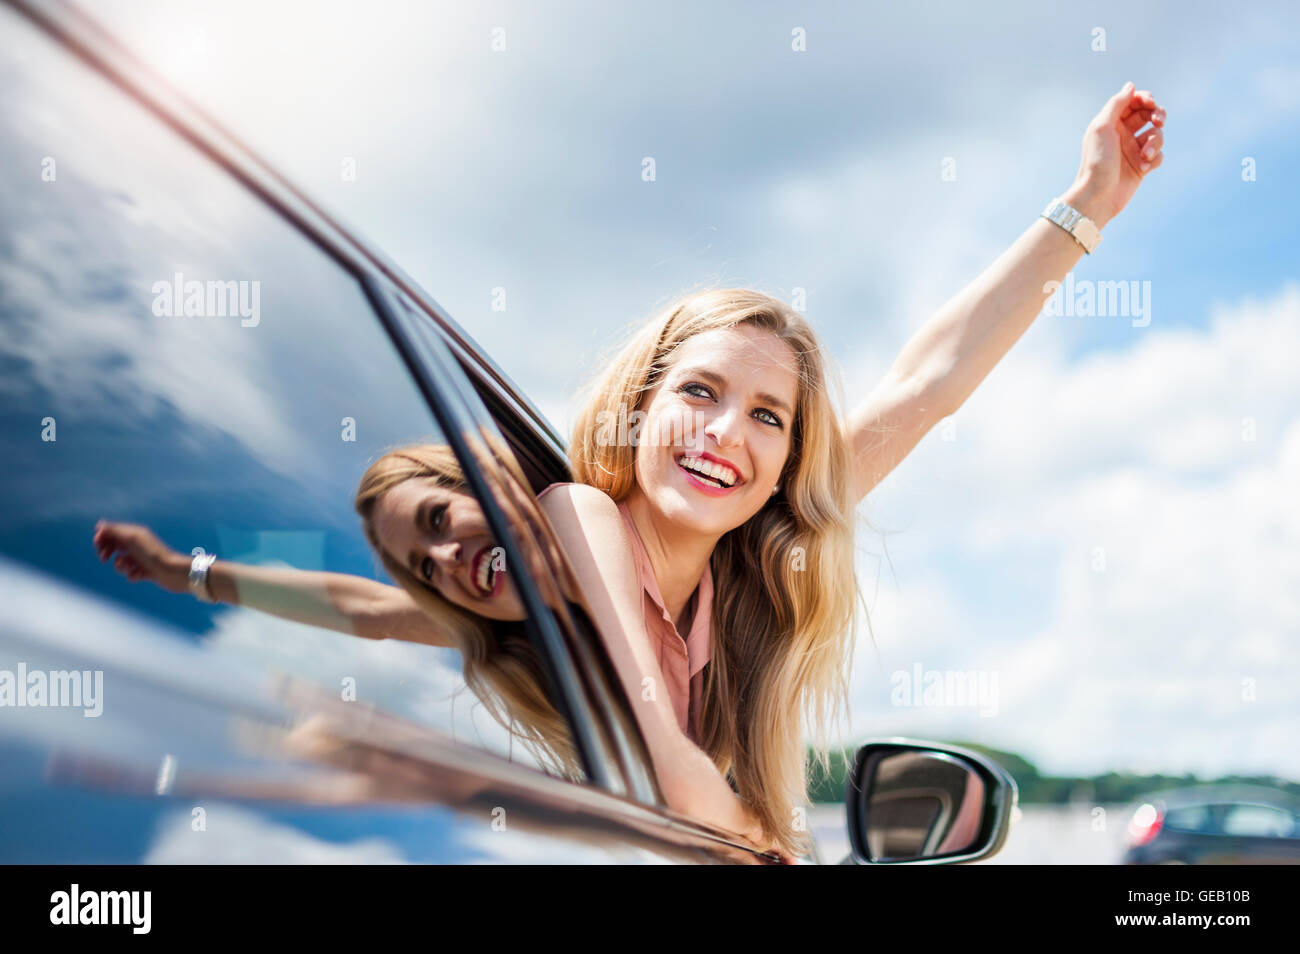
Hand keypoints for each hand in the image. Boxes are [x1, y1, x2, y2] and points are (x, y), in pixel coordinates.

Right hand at [92, 520, 190, 593]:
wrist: (172, 572)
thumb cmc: (152, 553)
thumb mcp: (132, 539)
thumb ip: (114, 531)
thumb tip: (99, 525)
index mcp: (136, 533)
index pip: (113, 532)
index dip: (103, 537)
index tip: (98, 544)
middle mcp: (138, 544)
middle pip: (114, 546)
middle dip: (107, 552)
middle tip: (105, 558)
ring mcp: (141, 558)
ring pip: (120, 562)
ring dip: (121, 566)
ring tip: (130, 567)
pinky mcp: (145, 571)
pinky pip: (130, 574)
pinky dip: (132, 575)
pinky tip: (141, 575)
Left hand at [1064, 81, 1165, 229]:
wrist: (1098, 196)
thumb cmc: (1096, 161)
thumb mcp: (1102, 127)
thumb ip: (1116, 104)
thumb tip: (1131, 86)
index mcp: (1111, 123)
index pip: (1134, 102)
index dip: (1145, 99)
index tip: (1150, 103)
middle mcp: (1123, 134)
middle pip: (1149, 114)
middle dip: (1157, 114)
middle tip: (1158, 120)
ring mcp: (1133, 150)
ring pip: (1157, 134)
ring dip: (1156, 141)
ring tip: (1145, 154)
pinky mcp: (1142, 166)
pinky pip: (1158, 155)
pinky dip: (1154, 159)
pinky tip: (1143, 168)